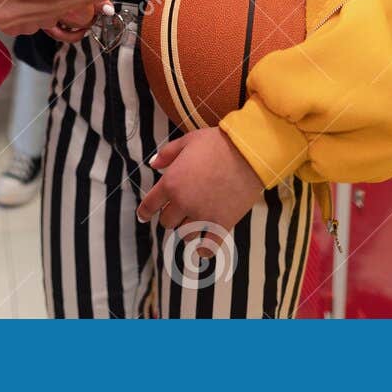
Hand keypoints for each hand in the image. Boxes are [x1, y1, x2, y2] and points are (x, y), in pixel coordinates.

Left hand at [136, 128, 264, 244]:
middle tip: (179, 210)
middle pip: (167, 222)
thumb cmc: (217, 143)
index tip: (143, 216)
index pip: (150, 205)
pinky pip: (208, 247)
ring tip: (193, 223)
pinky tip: (203, 247)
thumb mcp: (187, 141)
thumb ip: (167, 153)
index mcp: (171, 183)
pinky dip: (203, 250)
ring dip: (187, 229)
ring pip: (185, 235)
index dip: (144, 212)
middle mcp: (183, 202)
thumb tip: (152, 164)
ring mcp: (202, 215)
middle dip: (170, 215)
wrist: (247, 153)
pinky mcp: (222, 224)